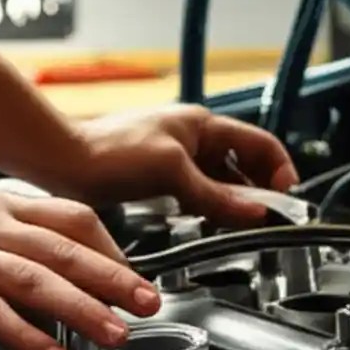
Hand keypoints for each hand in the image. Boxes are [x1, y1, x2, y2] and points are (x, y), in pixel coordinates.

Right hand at [0, 191, 161, 349]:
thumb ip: (7, 243)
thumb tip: (51, 272)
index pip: (73, 218)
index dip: (111, 248)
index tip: (133, 276)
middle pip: (66, 249)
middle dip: (115, 278)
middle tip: (149, 303)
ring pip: (36, 280)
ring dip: (83, 309)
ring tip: (114, 334)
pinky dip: (27, 335)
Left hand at [60, 105, 299, 225]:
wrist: (64, 163)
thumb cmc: (109, 153)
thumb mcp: (172, 173)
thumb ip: (215, 195)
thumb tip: (254, 211)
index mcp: (202, 125)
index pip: (260, 144)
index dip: (279, 171)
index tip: (285, 199)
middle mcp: (193, 138)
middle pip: (243, 165)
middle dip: (257, 190)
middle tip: (264, 219)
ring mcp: (177, 157)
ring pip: (220, 182)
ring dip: (232, 202)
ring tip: (238, 224)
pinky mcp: (160, 178)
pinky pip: (197, 193)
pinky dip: (208, 208)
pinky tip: (206, 223)